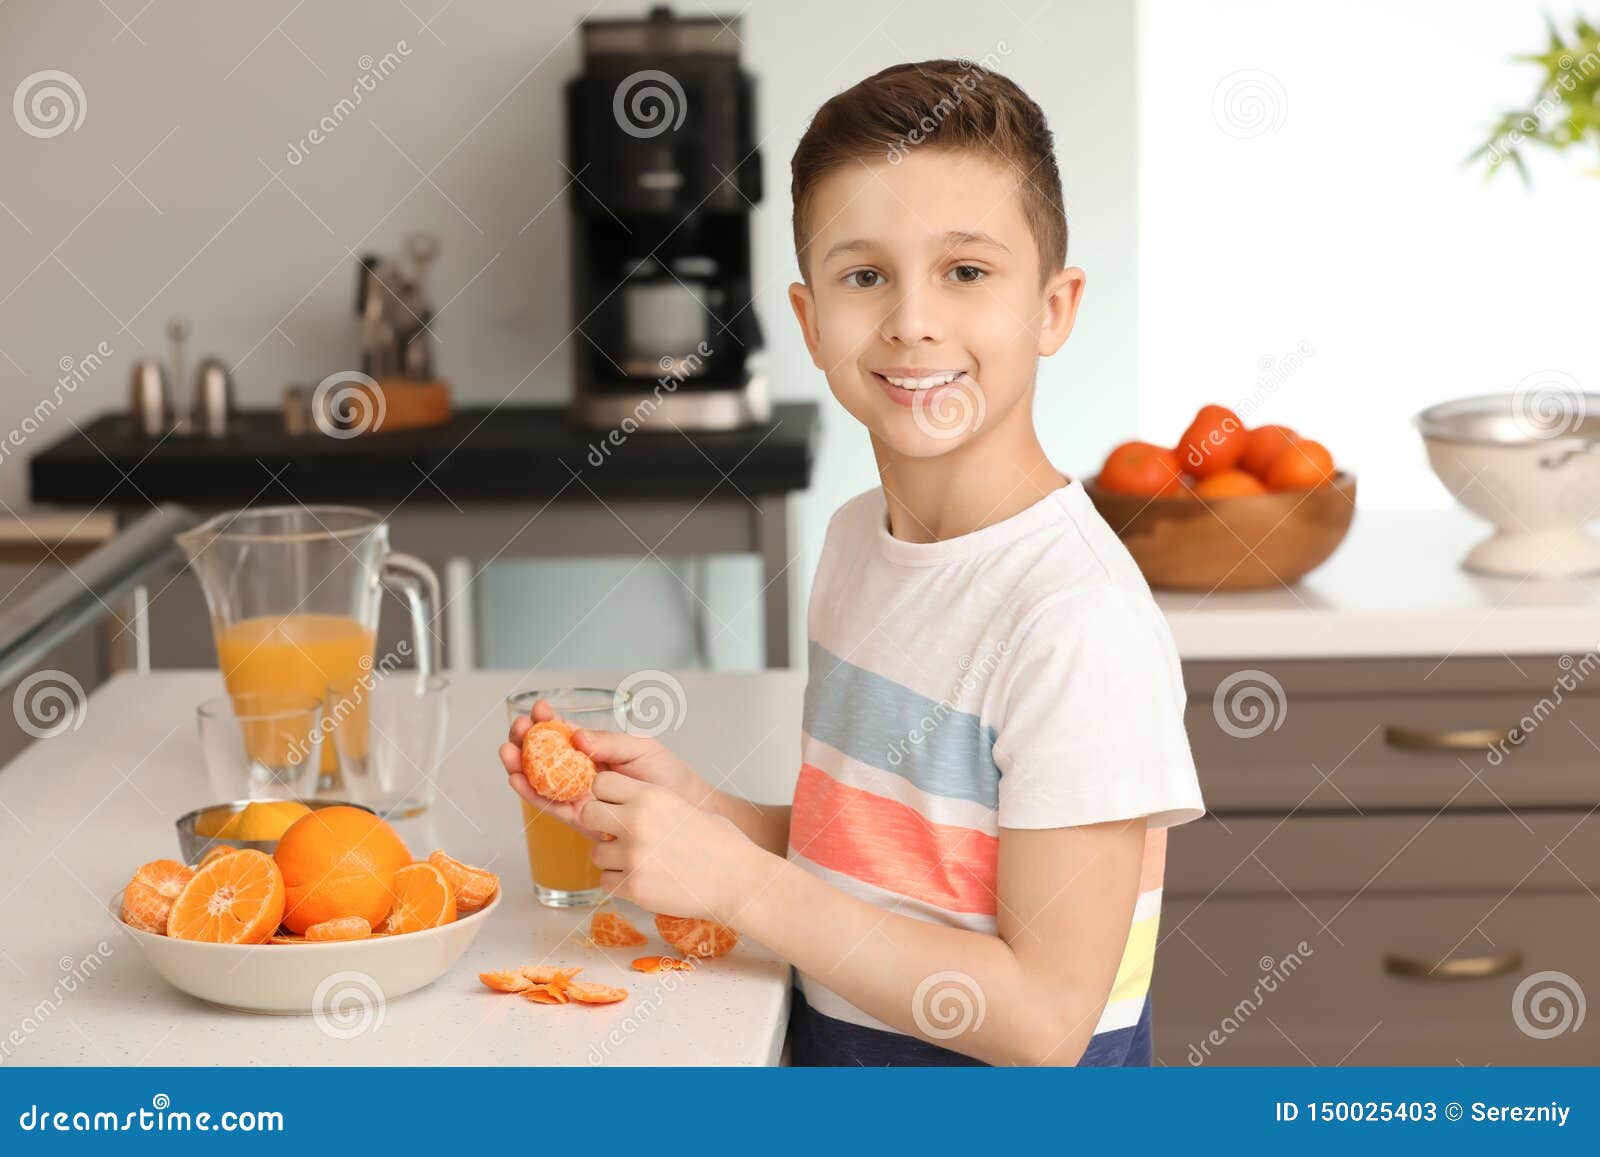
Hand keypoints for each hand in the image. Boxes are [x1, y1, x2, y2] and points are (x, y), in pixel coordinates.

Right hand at [498, 699, 711, 838]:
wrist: (684, 810)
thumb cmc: (666, 777)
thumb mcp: (639, 748)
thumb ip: (608, 743)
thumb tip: (576, 738)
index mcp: (595, 752)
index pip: (563, 734)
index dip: (547, 720)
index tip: (538, 708)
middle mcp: (582, 774)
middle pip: (543, 756)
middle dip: (525, 740)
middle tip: (517, 727)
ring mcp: (579, 796)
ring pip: (540, 781)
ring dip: (519, 766)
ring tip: (507, 751)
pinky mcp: (582, 820)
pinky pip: (551, 807)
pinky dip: (532, 795)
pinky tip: (518, 781)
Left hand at [579, 770, 758, 922]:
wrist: (739, 881)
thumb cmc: (720, 844)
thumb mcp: (685, 807)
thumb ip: (649, 804)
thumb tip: (621, 805)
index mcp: (650, 796)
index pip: (601, 784)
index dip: (605, 796)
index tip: (615, 805)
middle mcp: (636, 822)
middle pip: (588, 815)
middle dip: (600, 825)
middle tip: (618, 835)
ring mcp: (632, 856)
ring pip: (595, 854)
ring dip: (612, 859)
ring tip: (641, 862)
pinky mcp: (633, 887)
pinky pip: (606, 882)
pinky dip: (621, 883)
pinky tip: (645, 880)